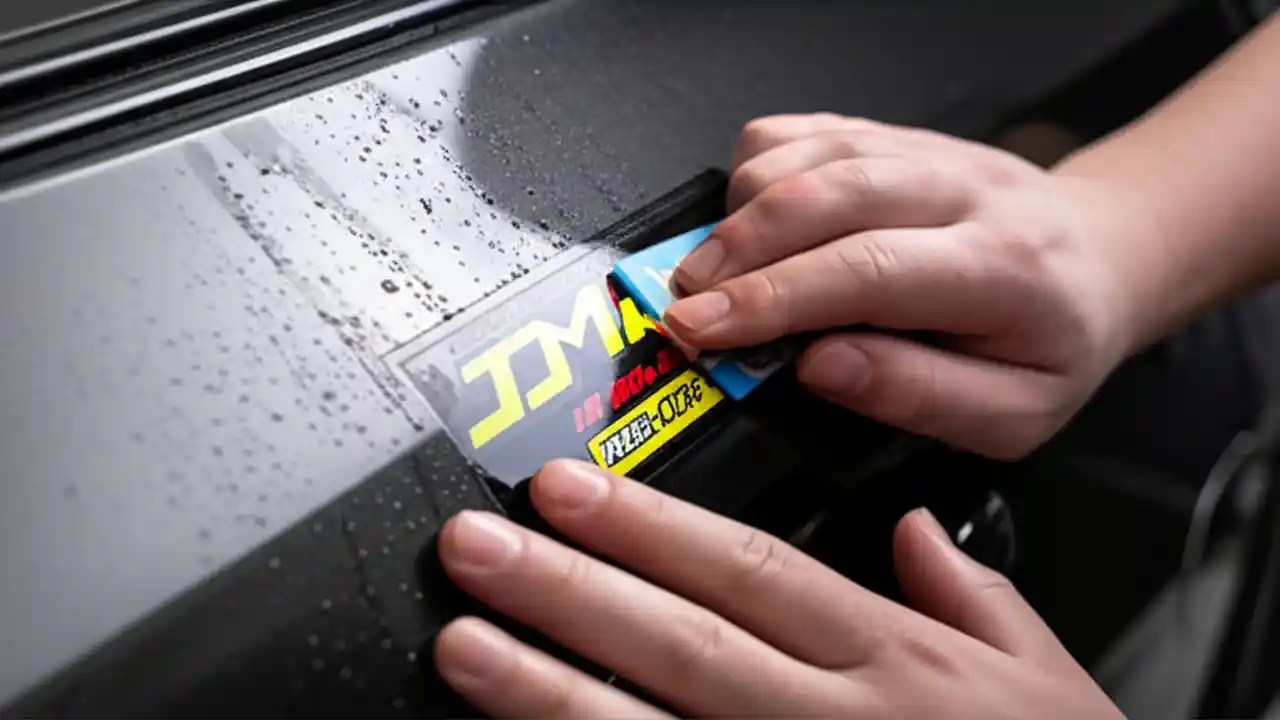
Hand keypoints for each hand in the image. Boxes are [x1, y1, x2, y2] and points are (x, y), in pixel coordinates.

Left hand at [433, 460, 1121, 718]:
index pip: (749, 572)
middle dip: (571, 587)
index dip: (650, 526)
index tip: (570, 488)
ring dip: (551, 687)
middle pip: (681, 640)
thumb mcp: (1041, 671)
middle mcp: (834, 717)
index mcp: (892, 655)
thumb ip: (973, 591)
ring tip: (465, 641)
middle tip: (479, 542)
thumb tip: (918, 528)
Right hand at [665, 113, 1142, 458]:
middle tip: (683, 307)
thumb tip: (822, 367)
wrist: (1098, 254)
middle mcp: (959, 192)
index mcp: (1002, 268)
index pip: (870, 271)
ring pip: (803, 155)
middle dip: (734, 254)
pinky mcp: (887, 134)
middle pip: (824, 197)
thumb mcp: (1014, 412)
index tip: (704, 330)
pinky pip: (797, 131)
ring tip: (710, 277)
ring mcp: (919, 151)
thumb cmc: (1054, 339)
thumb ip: (919, 394)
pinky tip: (749, 226)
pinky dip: (751, 175)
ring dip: (736, 217)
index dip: (774, 300)